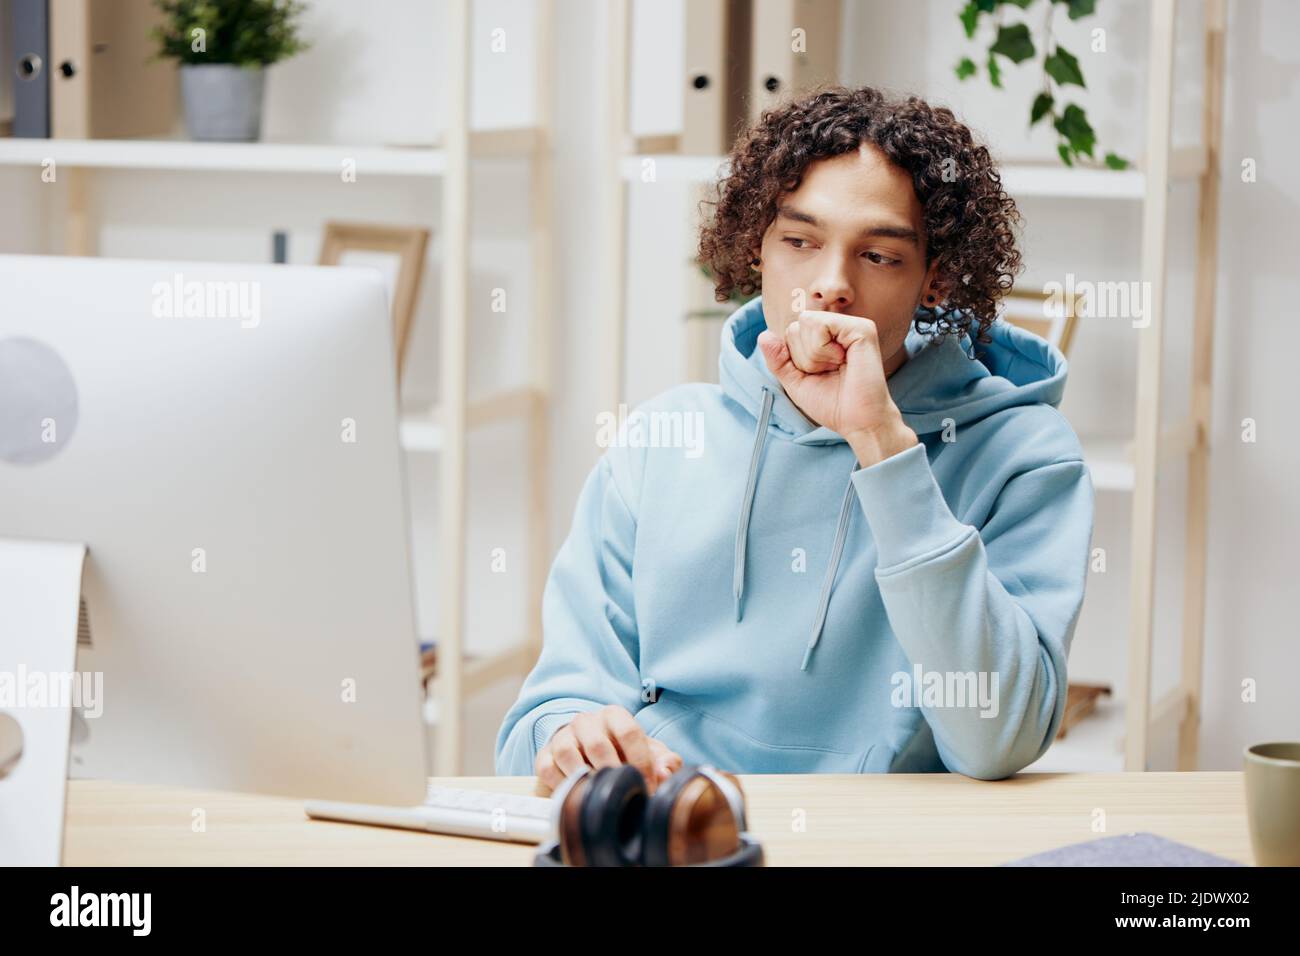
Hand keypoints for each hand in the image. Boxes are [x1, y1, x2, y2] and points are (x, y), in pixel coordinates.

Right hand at [533, 704, 683, 796]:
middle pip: (597, 744)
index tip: (647, 786)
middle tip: (622, 795)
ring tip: (598, 795)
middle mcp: (586, 720)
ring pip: (567, 752)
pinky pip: (547, 768)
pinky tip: (576, 795)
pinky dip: (560, 785)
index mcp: (614, 715)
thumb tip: (665, 774)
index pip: (629, 732)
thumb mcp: (649, 753)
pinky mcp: (545, 754)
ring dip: (584, 777)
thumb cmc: (624, 753)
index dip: (641, 761)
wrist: (590, 752)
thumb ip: (665, 762)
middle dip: (612, 774)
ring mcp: (563, 736)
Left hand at [757, 310, 916, 466]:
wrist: (858, 421)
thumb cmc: (832, 403)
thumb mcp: (795, 382)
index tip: (818, 375)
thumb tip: (763, 335)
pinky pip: (820, 324)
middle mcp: (838, 328)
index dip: (794, 359)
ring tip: (836, 367)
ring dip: (813, 354)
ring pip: (805, 322)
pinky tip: (843, 360)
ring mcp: (850, 325)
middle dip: (803, 358)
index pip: (789, 333)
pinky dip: (823, 349)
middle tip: (829, 372)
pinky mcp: (861, 327)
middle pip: (794, 327)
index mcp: (825, 338)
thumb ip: (778, 360)